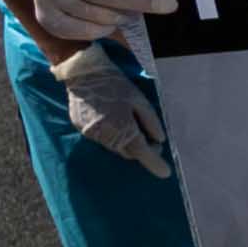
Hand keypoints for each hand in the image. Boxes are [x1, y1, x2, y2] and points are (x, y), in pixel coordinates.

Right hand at [48, 37, 170, 177]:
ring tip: (131, 124)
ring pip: (114, 146)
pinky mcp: (81, 129)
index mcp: (123, 128)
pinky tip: (113, 120)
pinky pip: (101, 139)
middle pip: (128, 152)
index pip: (142, 153)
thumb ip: (151, 123)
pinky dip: (111, 135)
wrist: (84, 73)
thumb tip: (159, 140)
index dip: (155, 163)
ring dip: (125, 141)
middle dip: (142, 149)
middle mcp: (105, 136)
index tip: (166, 173)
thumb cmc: (116, 85)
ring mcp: (91, 134)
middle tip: (152, 139)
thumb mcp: (141, 101)